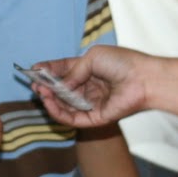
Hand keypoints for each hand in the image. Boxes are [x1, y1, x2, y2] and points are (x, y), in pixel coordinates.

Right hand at [32, 45, 152, 126]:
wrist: (144, 79)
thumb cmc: (123, 63)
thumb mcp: (92, 58)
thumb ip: (72, 71)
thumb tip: (58, 86)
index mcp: (89, 70)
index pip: (64, 71)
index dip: (48, 71)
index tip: (34, 69)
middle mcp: (89, 88)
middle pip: (61, 90)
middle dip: (46, 87)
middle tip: (34, 84)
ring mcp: (91, 104)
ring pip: (64, 106)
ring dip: (50, 99)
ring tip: (41, 92)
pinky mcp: (94, 118)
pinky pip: (71, 118)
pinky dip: (58, 111)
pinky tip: (50, 102)